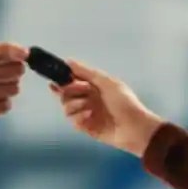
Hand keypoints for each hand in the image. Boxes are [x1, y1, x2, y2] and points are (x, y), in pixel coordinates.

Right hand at [0, 43, 27, 126]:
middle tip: (6, 76)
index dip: (19, 52)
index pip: (4, 50)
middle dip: (15, 73)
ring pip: (14, 88)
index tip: (25, 55)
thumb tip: (23, 53)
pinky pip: (6, 105)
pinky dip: (2, 104)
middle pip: (16, 70)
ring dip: (9, 89)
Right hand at [50, 58, 164, 156]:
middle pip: (65, 93)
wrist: (133, 127)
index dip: (62, 80)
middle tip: (82, 90)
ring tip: (88, 107)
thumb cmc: (124, 102)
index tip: (54, 80)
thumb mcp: (106, 82)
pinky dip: (79, 117)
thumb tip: (69, 61)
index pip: (72, 81)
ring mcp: (86, 113)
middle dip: (69, 91)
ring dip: (75, 105)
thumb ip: (86, 72)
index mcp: (93, 86)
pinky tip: (90, 116)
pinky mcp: (86, 127)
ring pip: (66, 107)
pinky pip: (73, 120)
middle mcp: (88, 99)